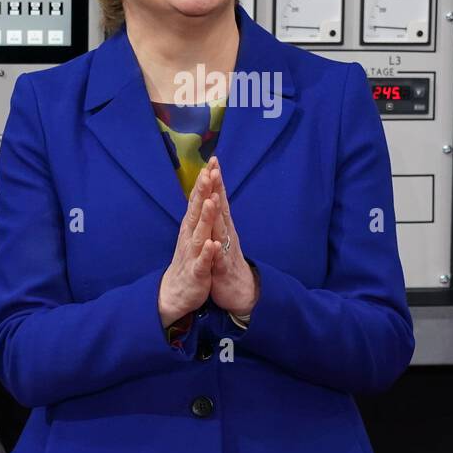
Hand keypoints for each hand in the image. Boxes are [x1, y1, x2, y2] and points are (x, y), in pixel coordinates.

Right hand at [158, 166, 220, 327]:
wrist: (176, 292)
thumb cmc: (189, 259)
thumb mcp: (193, 233)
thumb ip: (198, 213)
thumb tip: (202, 190)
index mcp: (191, 226)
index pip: (198, 200)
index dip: (205, 182)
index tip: (211, 163)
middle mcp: (190, 236)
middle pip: (197, 211)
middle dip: (203, 192)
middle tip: (209, 172)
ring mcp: (193, 253)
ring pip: (200, 233)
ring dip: (205, 218)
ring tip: (211, 202)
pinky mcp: (197, 272)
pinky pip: (203, 261)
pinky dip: (207, 253)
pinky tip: (212, 244)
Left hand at [204, 156, 258, 319]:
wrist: (240, 291)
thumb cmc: (226, 262)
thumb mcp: (221, 236)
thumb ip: (218, 217)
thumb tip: (215, 196)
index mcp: (223, 226)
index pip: (219, 199)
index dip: (215, 181)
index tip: (213, 161)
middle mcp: (227, 234)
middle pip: (221, 208)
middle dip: (217, 189)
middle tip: (214, 169)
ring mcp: (226, 250)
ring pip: (220, 230)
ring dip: (216, 215)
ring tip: (213, 199)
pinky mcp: (223, 269)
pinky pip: (219, 260)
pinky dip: (215, 252)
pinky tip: (213, 244)